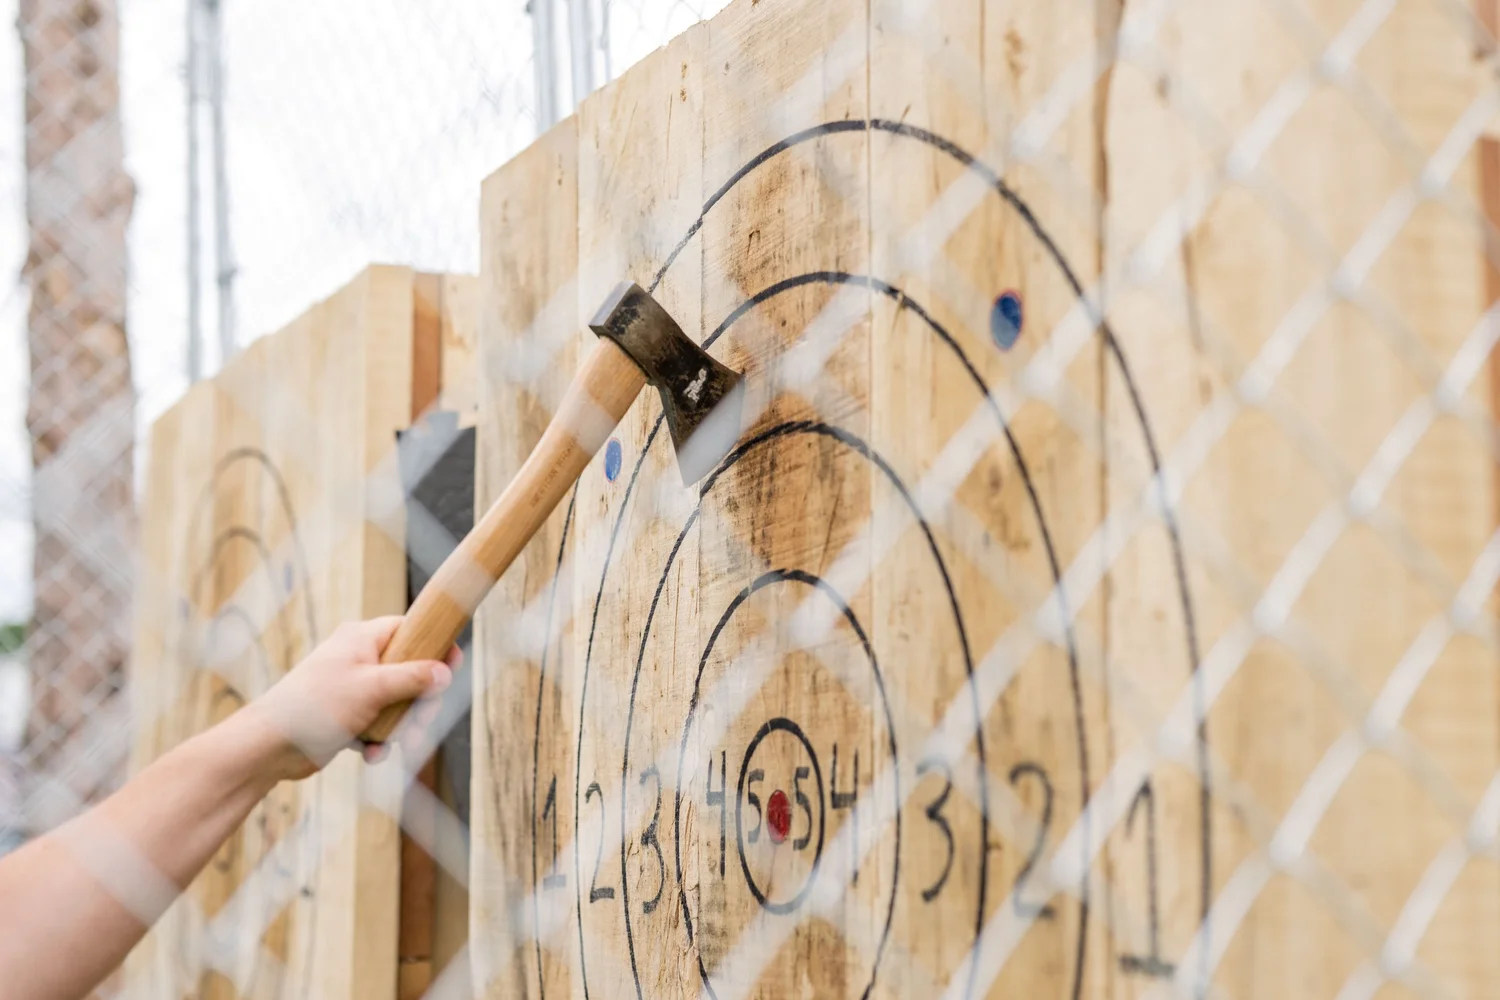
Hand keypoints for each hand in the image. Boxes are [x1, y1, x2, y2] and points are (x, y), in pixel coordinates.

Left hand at [241, 617, 457, 780]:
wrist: (270, 745)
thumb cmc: (316, 707)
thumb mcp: (373, 688)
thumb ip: (413, 678)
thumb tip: (445, 671)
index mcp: (361, 639)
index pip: (409, 629)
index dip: (434, 645)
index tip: (453, 664)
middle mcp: (357, 659)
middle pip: (410, 672)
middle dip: (420, 702)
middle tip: (423, 720)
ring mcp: (351, 688)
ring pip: (396, 702)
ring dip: (402, 726)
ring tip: (399, 743)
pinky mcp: (345, 715)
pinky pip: (376, 723)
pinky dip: (379, 739)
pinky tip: (370, 753)